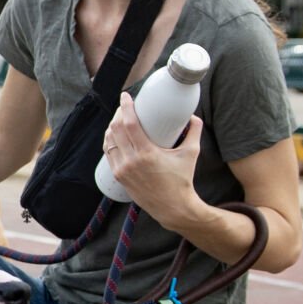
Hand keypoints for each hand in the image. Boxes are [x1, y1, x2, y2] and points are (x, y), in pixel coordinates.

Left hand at [101, 95, 202, 223]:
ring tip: (119, 119)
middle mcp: (130, 161)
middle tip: (124, 106)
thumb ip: (194, 132)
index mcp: (146, 153)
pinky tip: (113, 135)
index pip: (129, 124)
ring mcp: (122, 169)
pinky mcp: (118, 176)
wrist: (172, 207)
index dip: (125, 107)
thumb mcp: (191, 153)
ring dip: (111, 127)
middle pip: (116, 130)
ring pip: (109, 141)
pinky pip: (108, 154)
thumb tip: (194, 116)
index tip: (125, 96)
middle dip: (118, 114)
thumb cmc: (182, 180)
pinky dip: (109, 142)